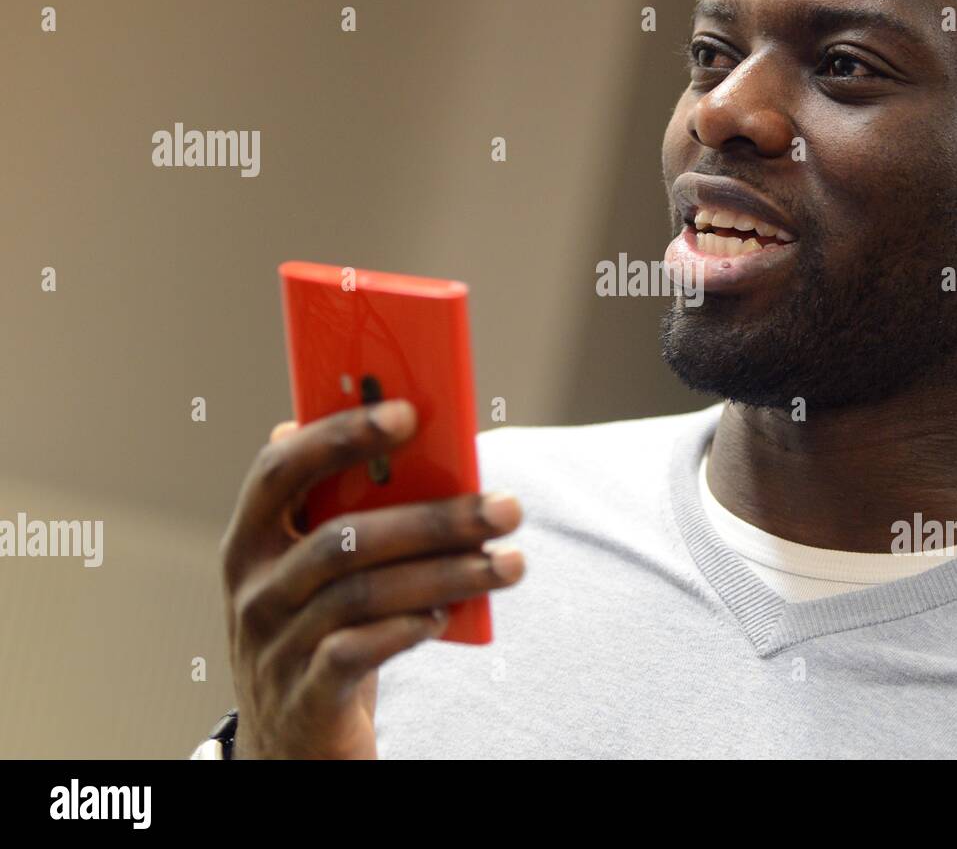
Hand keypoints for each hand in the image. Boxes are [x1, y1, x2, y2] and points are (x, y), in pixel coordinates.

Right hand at [218, 401, 523, 757]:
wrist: (292, 740)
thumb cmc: (323, 627)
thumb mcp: (323, 568)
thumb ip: (347, 507)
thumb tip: (405, 431)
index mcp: (252, 538)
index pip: (281, 470)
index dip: (338, 435)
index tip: (406, 412)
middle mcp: (254, 588)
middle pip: (345, 537)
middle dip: (434, 518)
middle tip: (506, 508)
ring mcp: (274, 645)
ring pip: (364, 593)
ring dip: (448, 573)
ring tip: (508, 564)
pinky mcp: (304, 697)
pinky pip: (356, 651)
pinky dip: (407, 628)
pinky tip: (447, 615)